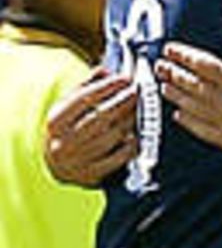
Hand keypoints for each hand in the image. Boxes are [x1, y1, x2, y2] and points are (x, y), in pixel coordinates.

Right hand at [45, 69, 137, 185]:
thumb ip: (88, 85)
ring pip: (111, 137)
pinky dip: (130, 146)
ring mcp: (76, 161)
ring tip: (140, 109)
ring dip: (129, 121)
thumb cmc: (69, 126)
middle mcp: (62, 143)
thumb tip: (106, 71)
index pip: (85, 98)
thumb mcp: (70, 104)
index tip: (126, 78)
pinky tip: (137, 135)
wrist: (56, 164)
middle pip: (100, 117)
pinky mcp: (90, 176)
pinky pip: (117, 159)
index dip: (108, 87)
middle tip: (138, 91)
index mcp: (55, 121)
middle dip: (123, 101)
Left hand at [157, 13, 221, 162]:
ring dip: (175, 95)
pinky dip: (187, 122)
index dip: (183, 55)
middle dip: (173, 73)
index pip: (201, 63)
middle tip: (158, 66)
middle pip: (191, 84)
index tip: (169, 48)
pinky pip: (201, 130)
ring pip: (192, 107)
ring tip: (163, 86)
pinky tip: (179, 116)